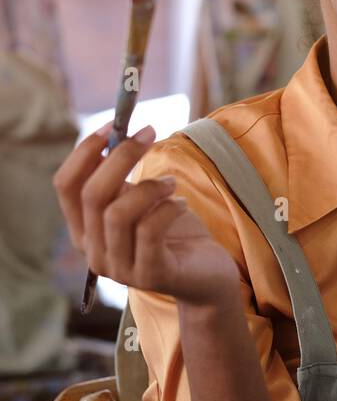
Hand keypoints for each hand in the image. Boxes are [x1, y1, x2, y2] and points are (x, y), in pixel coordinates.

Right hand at [53, 124, 240, 308]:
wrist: (206, 275)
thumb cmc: (171, 232)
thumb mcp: (139, 201)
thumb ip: (121, 178)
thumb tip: (116, 132)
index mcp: (84, 230)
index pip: (65, 186)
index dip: (84, 152)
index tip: (113, 125)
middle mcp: (93, 252)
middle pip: (92, 195)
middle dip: (122, 157)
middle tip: (150, 133)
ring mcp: (119, 269)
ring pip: (118, 214)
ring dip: (150, 186)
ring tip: (172, 183)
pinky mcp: (150, 275)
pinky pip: (150, 230)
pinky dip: (168, 207)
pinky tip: (182, 203)